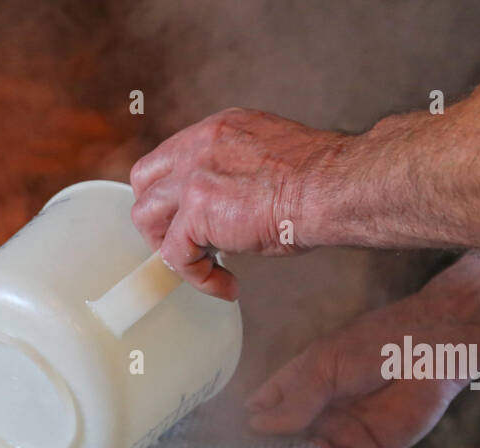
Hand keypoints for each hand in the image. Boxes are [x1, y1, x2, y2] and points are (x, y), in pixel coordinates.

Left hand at [130, 108, 346, 299]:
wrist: (335, 187)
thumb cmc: (320, 182)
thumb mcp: (268, 165)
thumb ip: (237, 177)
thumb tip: (228, 212)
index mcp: (218, 130)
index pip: (169, 160)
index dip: (171, 197)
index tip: (190, 223)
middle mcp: (199, 145)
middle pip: (144, 184)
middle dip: (158, 221)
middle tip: (188, 248)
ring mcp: (193, 175)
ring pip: (146, 218)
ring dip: (171, 250)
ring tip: (204, 269)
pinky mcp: (197, 210)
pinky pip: (176, 256)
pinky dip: (198, 278)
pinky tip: (227, 285)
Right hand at [245, 290, 479, 447]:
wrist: (433, 349)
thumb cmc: (375, 343)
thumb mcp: (324, 365)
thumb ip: (295, 400)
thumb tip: (257, 425)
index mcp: (300, 385)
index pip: (265, 409)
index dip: (250, 425)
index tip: (233, 442)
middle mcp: (316, 412)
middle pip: (282, 443)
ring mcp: (340, 434)